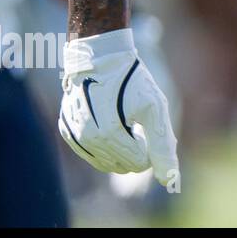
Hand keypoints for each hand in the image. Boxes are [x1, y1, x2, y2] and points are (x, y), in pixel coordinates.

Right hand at [59, 28, 179, 187]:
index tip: (150, 127)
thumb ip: (163, 144)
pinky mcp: (66, 132)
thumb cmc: (132, 81)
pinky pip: (90, 154)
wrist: (99, 57)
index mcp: (108, 134)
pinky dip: (104, 145)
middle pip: (123, 166)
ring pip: (106, 164)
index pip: (139, 164)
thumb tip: (169, 180)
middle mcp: (86, 140)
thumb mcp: (156, 108)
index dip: (151, 148)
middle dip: (137, 150)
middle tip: (139, 124)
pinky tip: (110, 123)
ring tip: (126, 123)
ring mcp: (73, 137)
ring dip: (121, 149)